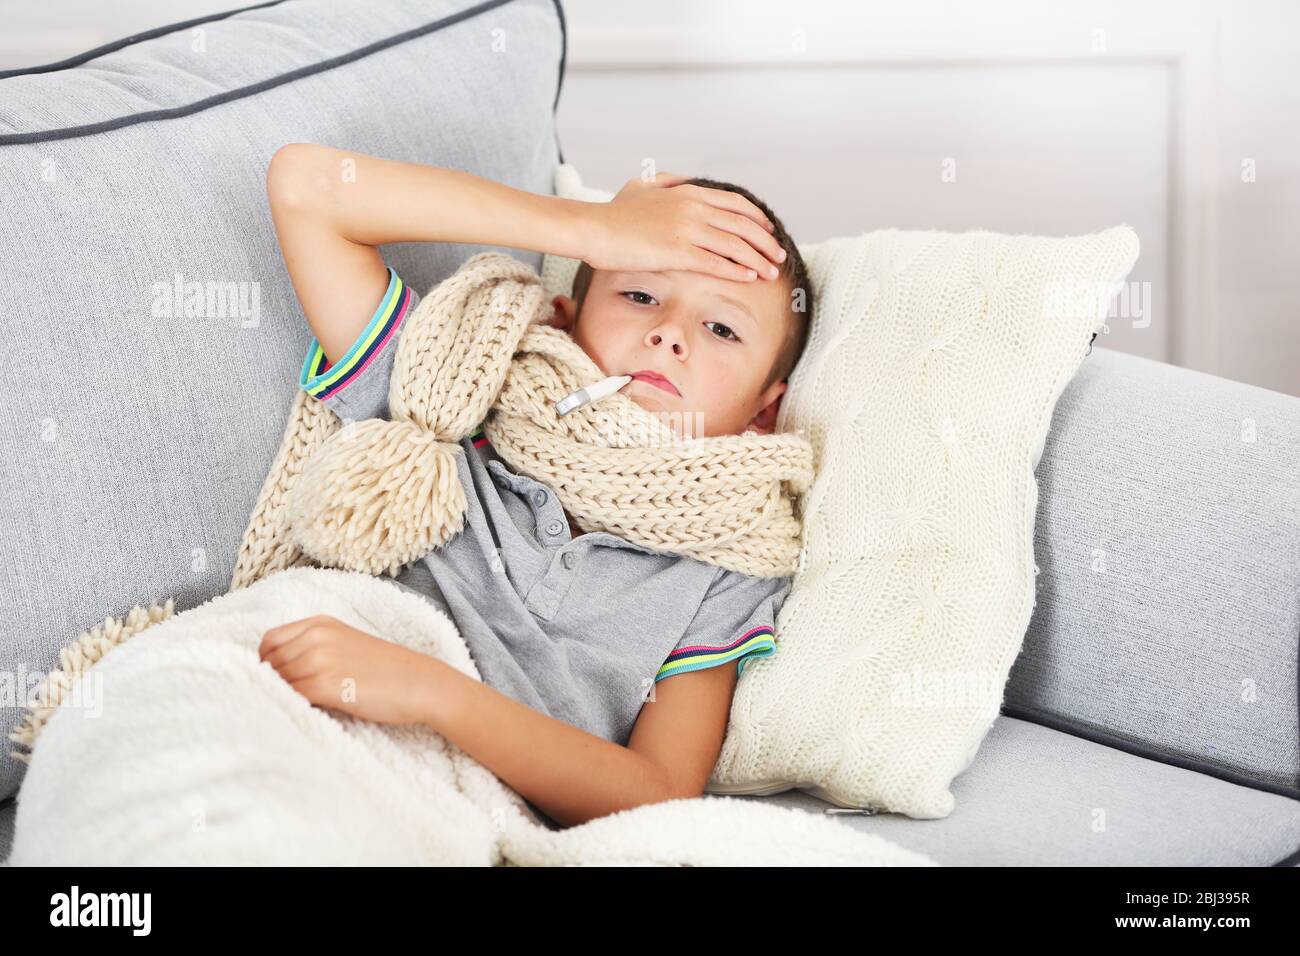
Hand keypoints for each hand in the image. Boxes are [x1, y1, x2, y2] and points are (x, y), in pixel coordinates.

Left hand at [258, 614, 437, 725]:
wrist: (420, 684)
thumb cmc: (387, 669)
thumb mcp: (347, 643)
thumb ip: (314, 647)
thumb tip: (278, 670)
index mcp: (321, 623)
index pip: (270, 640)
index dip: (265, 662)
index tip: (275, 678)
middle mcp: (317, 636)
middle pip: (269, 662)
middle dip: (271, 681)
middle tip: (287, 697)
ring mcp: (320, 660)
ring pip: (277, 681)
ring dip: (281, 695)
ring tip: (299, 705)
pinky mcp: (325, 685)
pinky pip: (291, 696)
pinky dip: (291, 704)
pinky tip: (306, 711)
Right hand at [583, 172, 787, 282]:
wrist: (593, 227)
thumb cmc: (612, 212)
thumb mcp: (640, 187)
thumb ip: (663, 182)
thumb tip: (675, 179)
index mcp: (688, 192)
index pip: (735, 204)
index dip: (757, 218)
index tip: (769, 231)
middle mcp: (693, 207)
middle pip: (742, 224)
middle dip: (765, 242)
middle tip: (779, 256)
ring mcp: (687, 229)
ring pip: (734, 245)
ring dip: (757, 260)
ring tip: (771, 273)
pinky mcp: (678, 252)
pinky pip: (716, 262)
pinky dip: (737, 270)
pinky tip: (749, 278)